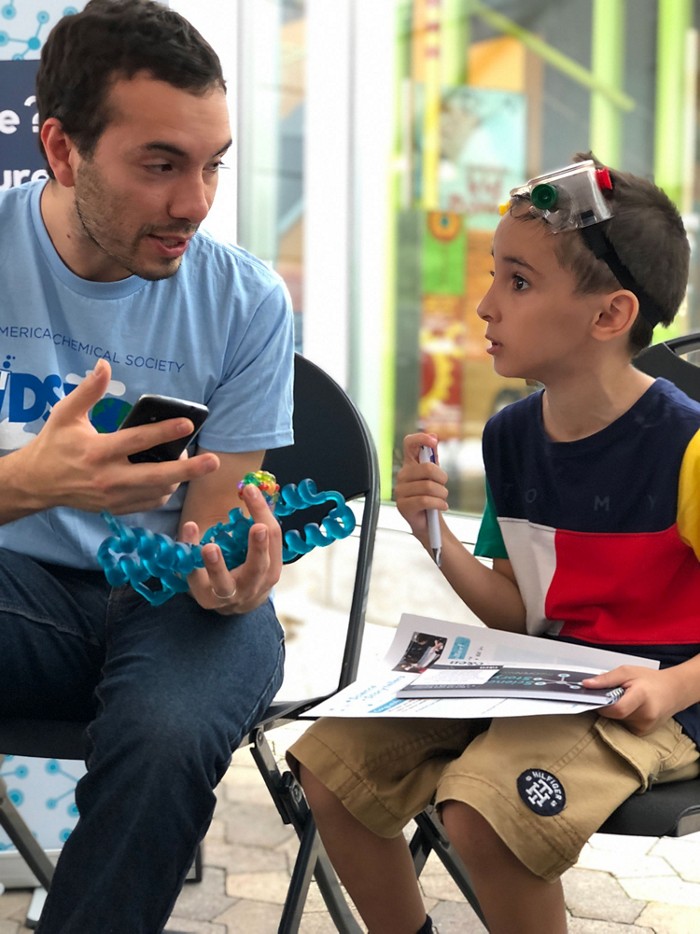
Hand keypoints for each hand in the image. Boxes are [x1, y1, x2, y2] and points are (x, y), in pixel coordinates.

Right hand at [17, 360, 218, 515]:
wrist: (37, 483)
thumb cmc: (54, 444)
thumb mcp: (66, 413)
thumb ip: (89, 391)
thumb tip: (105, 365)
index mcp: (96, 452)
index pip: (137, 441)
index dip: (164, 432)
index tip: (187, 424)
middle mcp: (108, 478)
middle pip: (156, 476)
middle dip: (188, 470)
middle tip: (213, 462)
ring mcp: (113, 497)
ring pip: (157, 492)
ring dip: (178, 478)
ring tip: (187, 461)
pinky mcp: (115, 509)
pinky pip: (149, 503)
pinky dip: (164, 492)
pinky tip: (171, 478)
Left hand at [181, 484, 282, 615]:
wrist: (234, 604)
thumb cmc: (246, 569)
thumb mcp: (257, 551)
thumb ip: (257, 523)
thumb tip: (252, 488)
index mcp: (271, 569)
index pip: (274, 539)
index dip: (263, 513)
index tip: (250, 489)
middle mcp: (254, 585)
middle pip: (258, 567)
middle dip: (257, 548)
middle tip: (257, 527)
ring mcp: (228, 596)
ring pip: (224, 583)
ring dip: (217, 566)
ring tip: (209, 548)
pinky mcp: (205, 598)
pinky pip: (196, 580)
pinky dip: (189, 562)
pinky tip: (187, 539)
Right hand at [395, 433, 447, 538]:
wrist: (427, 522)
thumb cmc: (431, 497)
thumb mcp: (434, 475)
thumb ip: (433, 456)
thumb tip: (434, 436)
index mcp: (410, 465)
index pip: (409, 443)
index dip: (421, 438)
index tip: (434, 441)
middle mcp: (402, 475)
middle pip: (427, 468)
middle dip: (442, 478)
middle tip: (443, 486)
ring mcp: (400, 491)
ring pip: (429, 486)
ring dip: (442, 494)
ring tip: (441, 499)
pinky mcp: (403, 506)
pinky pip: (426, 501)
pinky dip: (439, 504)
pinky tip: (441, 506)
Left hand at [584, 666, 686, 734]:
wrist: (674, 691)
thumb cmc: (650, 679)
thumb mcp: (626, 671)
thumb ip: (606, 679)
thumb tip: (586, 685)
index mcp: (642, 696)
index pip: (617, 709)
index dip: (602, 705)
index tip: (595, 697)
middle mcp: (646, 715)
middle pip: (615, 715)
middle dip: (608, 705)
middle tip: (612, 695)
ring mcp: (646, 726)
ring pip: (617, 721)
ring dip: (615, 712)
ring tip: (625, 700)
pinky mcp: (643, 733)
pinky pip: (623, 726)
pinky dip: (622, 718)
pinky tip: (630, 709)